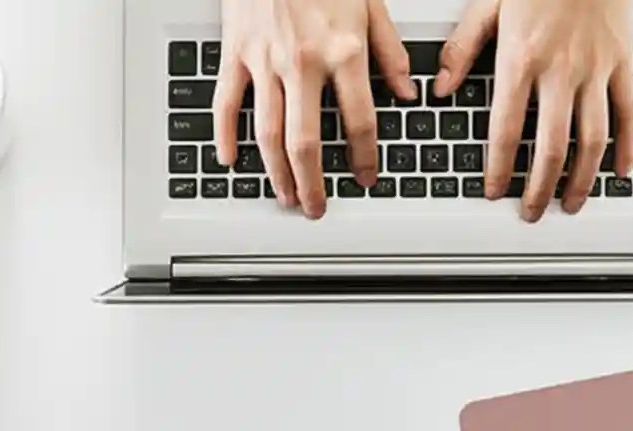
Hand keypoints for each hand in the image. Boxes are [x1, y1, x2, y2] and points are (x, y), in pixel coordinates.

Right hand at [214, 0, 416, 218]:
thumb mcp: (371, 3)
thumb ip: (390, 52)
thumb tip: (406, 92)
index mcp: (344, 50)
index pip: (359, 122)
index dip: (363, 158)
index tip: (365, 177)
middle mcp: (304, 61)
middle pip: (305, 142)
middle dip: (313, 184)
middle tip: (317, 208)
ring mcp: (265, 61)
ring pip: (268, 132)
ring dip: (276, 172)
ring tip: (285, 195)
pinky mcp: (235, 53)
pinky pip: (227, 104)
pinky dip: (226, 136)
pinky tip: (231, 159)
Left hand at [435, 0, 632, 220]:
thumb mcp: (487, 3)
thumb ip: (462, 49)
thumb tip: (441, 87)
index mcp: (521, 60)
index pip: (505, 130)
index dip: (499, 168)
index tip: (495, 191)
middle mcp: (561, 70)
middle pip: (551, 146)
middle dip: (541, 187)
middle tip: (533, 211)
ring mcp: (596, 69)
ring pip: (593, 138)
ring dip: (582, 177)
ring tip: (571, 202)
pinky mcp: (623, 62)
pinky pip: (629, 111)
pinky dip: (628, 146)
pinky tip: (620, 170)